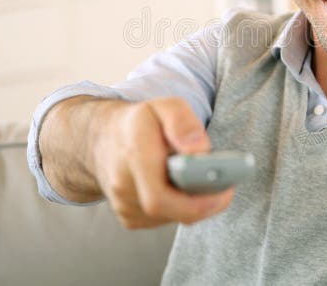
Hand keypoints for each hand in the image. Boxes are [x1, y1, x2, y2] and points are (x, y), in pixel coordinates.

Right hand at [89, 96, 233, 228]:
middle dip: (204, 202)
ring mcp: (124, 206)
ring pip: (172, 217)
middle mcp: (124, 187)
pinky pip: (165, 219)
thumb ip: (183, 122)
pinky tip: (180, 187)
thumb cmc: (139, 122)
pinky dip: (180, 206)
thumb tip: (200, 151)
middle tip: (224, 186)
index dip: (197, 202)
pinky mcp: (130, 218)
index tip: (225, 189)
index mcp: (134, 156)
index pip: (160, 198)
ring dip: (192, 202)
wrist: (101, 139)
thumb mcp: (162, 106)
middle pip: (172, 212)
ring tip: (199, 178)